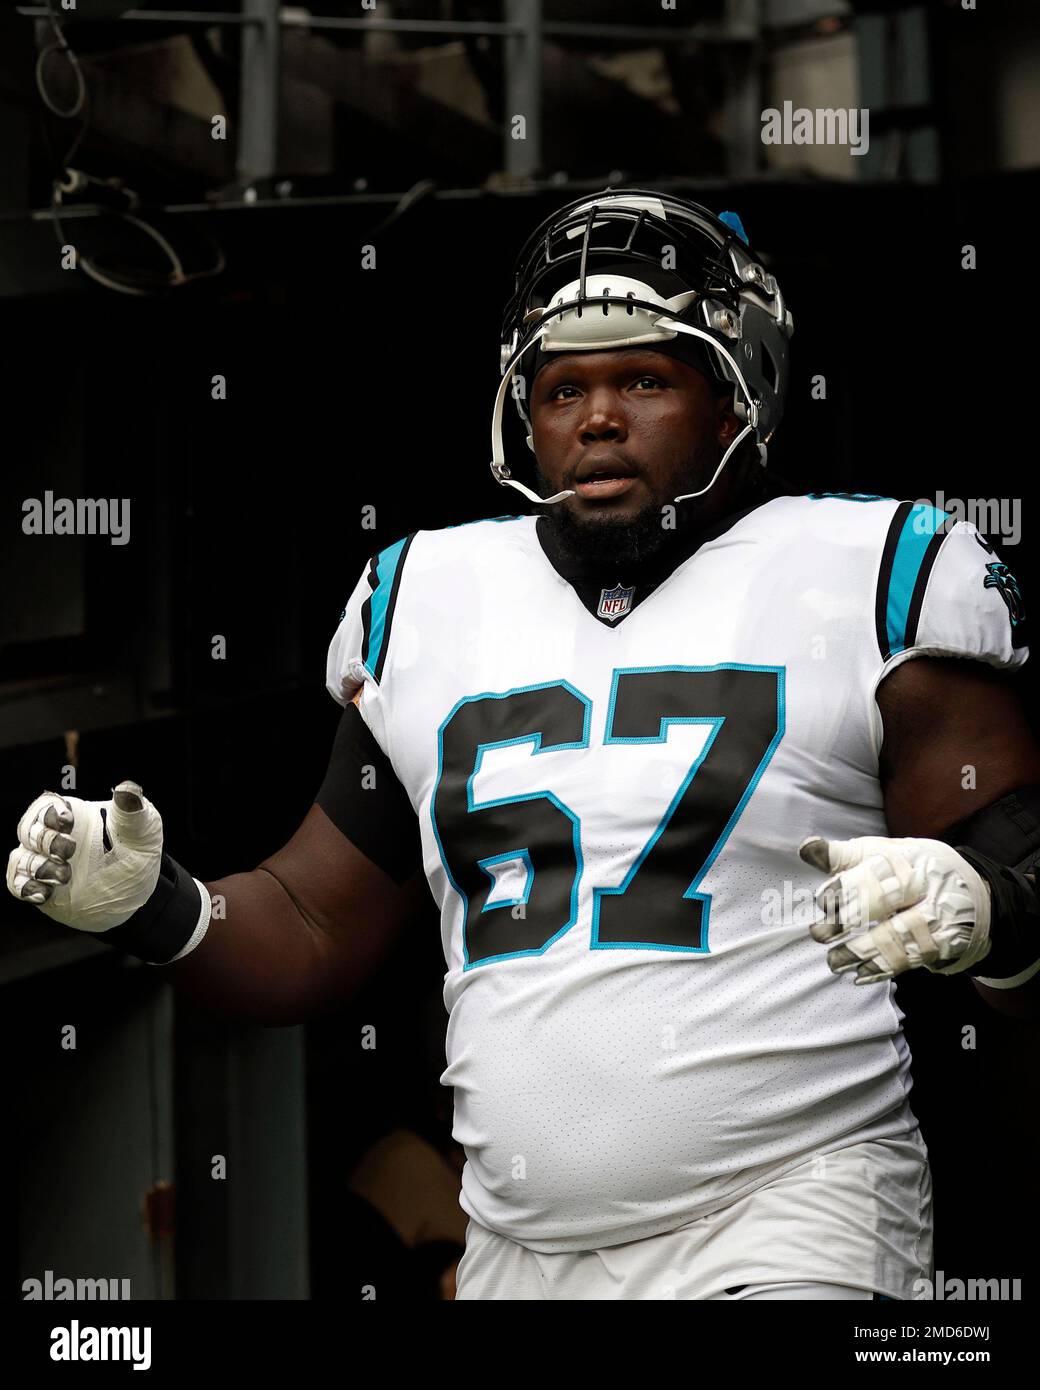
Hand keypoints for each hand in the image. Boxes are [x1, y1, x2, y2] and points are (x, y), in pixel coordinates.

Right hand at [6, 781, 162, 932]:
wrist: (137, 897)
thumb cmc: (139, 856)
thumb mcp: (143, 834)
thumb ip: (133, 812)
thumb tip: (127, 789)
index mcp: (76, 817)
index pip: (47, 805)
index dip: (49, 811)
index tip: (67, 820)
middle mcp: (56, 837)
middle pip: (28, 829)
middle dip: (44, 840)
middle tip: (68, 852)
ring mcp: (46, 864)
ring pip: (20, 858)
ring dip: (37, 867)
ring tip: (64, 877)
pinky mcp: (43, 889)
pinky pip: (18, 885)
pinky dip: (26, 887)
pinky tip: (44, 894)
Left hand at [798, 833, 991, 981]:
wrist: (975, 894)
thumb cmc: (916, 871)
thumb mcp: (885, 855)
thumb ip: (845, 856)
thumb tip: (807, 848)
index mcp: (908, 857)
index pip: (874, 871)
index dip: (846, 887)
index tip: (823, 901)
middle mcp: (927, 884)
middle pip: (886, 901)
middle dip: (848, 920)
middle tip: (819, 934)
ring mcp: (940, 915)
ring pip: (898, 935)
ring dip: (860, 953)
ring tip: (833, 962)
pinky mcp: (947, 943)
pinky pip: (912, 959)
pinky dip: (883, 969)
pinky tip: (860, 975)